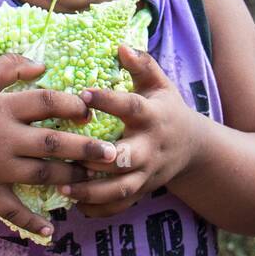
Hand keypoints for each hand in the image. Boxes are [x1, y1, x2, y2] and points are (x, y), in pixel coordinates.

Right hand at [0, 53, 121, 239]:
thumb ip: (9, 67)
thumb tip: (43, 64)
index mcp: (2, 107)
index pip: (45, 102)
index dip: (72, 104)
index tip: (91, 110)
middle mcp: (2, 137)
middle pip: (51, 143)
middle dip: (85, 148)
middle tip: (113, 154)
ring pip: (39, 175)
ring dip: (68, 180)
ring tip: (93, 182)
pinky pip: (11, 209)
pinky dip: (31, 222)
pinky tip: (51, 230)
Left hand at [58, 45, 200, 218]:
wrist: (192, 148)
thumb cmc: (165, 109)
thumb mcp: (160, 85)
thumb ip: (142, 65)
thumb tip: (121, 46)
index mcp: (151, 117)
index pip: (130, 107)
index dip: (108, 101)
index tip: (82, 94)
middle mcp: (149, 148)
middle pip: (126, 158)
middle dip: (99, 159)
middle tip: (69, 155)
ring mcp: (146, 174)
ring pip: (120, 190)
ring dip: (92, 192)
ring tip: (63, 188)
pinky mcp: (141, 191)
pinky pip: (120, 207)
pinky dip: (98, 209)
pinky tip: (74, 205)